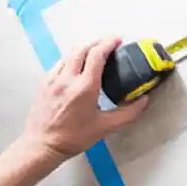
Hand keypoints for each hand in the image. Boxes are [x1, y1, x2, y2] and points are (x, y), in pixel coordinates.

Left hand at [19, 37, 150, 165]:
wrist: (42, 145)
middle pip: (82, 48)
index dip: (108, 43)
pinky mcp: (44, 83)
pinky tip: (76, 68)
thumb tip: (144, 100)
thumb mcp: (105, 128)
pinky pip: (60, 63)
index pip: (97, 54)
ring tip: (93, 55)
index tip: (117, 40)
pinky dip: (71, 59)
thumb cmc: (74, 137)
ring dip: (83, 50)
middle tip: (108, 45)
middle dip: (96, 43)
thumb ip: (128, 113)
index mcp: (85, 87)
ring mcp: (53, 79)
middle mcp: (68, 78)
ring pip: (69, 54)